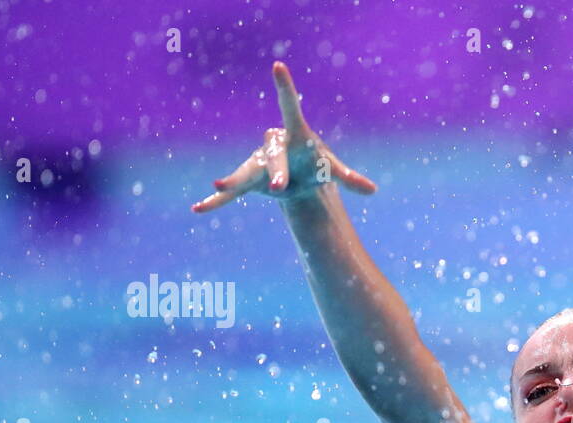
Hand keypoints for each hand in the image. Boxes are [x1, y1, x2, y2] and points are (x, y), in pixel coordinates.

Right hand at [191, 61, 375, 212]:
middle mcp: (273, 146)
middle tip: (280, 188)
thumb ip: (349, 178)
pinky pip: (232, 192)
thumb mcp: (331, 169)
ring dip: (235, 180)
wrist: (295, 178)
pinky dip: (216, 201)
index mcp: (295, 135)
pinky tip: (199, 208)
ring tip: (219, 184)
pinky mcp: (250, 182)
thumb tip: (373, 191)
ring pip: (246, 172)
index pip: (290, 108)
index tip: (278, 65)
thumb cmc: (314, 164)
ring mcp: (259, 164)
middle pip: (274, 156)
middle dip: (277, 171)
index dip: (285, 88)